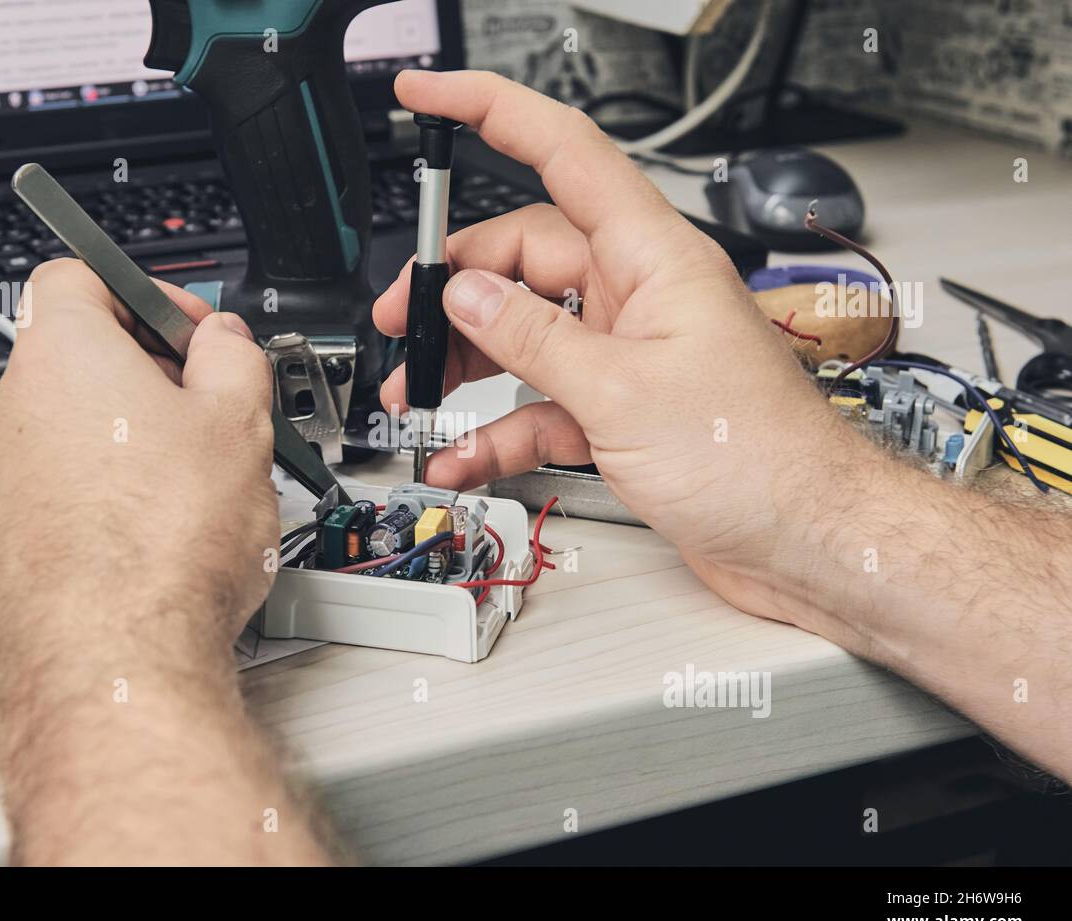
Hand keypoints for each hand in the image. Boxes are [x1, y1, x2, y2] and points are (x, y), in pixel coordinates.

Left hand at [0, 259, 277, 655]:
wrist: (112, 658)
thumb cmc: (160, 547)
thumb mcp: (238, 423)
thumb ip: (233, 358)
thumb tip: (224, 342)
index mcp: (61, 355)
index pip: (81, 275)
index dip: (147, 290)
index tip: (193, 327)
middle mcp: (14, 409)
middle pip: (83, 356)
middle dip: (153, 372)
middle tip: (212, 404)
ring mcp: (3, 476)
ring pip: (77, 427)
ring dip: (136, 437)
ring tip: (200, 480)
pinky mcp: (10, 535)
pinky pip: (66, 487)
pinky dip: (113, 491)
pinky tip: (167, 530)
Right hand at [376, 71, 878, 627]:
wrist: (804, 538)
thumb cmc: (759, 457)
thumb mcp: (621, 391)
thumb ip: (533, 337)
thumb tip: (469, 294)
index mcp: (653, 258)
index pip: (564, 151)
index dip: (491, 110)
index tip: (429, 91)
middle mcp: (639, 295)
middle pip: (525, 257)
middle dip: (457, 288)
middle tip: (408, 321)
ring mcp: (628, 353)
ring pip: (526, 334)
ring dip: (468, 364)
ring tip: (419, 393)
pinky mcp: (621, 409)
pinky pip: (542, 403)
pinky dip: (500, 429)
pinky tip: (464, 453)